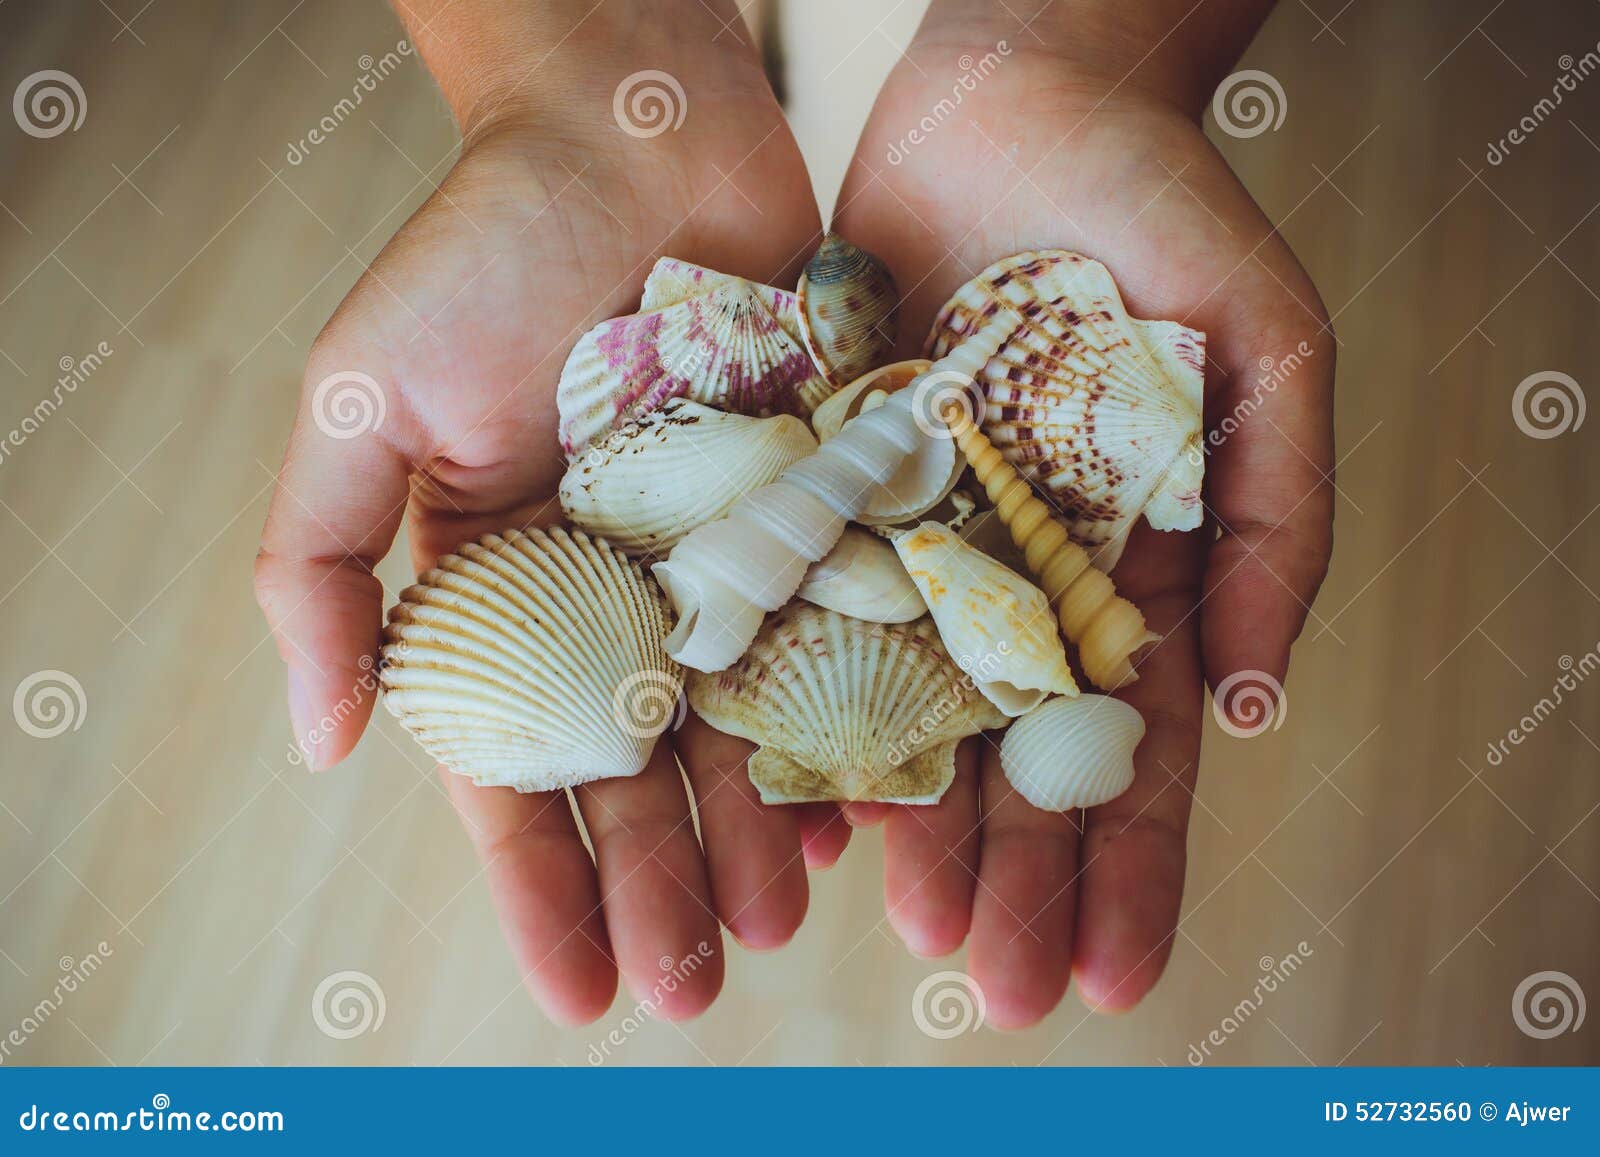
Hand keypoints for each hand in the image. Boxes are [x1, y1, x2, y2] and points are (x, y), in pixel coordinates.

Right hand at [253, 1, 846, 1024]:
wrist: (631, 130)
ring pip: (747, 717)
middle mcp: (619, 588)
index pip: (519, 765)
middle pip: (644, 767)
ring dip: (760, 825)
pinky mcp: (814, 505)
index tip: (574, 990)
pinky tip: (870, 800)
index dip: (542, 882)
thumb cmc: (481, 253)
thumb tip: (318, 744)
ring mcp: (722, 553)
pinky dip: (853, 711)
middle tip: (697, 984)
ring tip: (784, 919)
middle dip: (662, 879)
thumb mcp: (360, 405)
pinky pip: (840, 632)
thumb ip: (320, 571)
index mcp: (507, 586)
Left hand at [831, 0, 1333, 1024]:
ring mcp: (918, 541)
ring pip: (910, 709)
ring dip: (916, 824)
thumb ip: (1268, 521)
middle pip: (1018, 757)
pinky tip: (803, 801)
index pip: (1138, 747)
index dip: (1136, 862)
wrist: (1021, 99)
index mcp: (1128, 570)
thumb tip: (1253, 700)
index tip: (1121, 973)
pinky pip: (812, 615)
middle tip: (1001, 988)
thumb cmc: (1162, 214)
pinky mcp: (827, 490)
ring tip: (909, 930)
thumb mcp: (1265, 355)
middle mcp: (1017, 577)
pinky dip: (805, 703)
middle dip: (1019, 876)